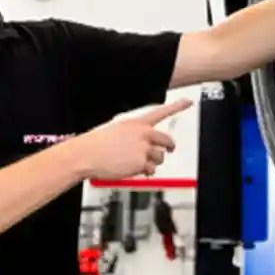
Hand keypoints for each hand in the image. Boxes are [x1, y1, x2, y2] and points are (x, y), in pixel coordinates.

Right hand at [70, 99, 193, 179]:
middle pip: (167, 140)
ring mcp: (143, 149)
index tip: (188, 102)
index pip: (161, 112)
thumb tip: (142, 147)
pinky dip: (146, 172)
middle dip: (169, 147)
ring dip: (154, 162)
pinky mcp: (142, 163)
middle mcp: (143, 134)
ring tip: (141, 163)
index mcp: (136, 123)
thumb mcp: (116, 132)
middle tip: (169, 150)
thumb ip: (133, 137)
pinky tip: (136, 170)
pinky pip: (152, 169)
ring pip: (160, 158)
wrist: (86, 155)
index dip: (177, 106)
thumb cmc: (96, 144)